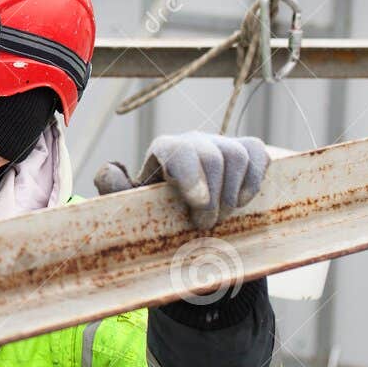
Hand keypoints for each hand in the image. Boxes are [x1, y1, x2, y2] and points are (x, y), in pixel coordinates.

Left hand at [93, 131, 268, 229]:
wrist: (184, 215)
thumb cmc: (156, 209)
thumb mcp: (131, 204)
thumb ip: (115, 189)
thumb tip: (110, 169)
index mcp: (164, 151)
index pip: (177, 150)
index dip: (190, 175)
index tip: (198, 205)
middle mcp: (193, 141)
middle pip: (211, 156)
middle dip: (213, 197)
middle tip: (206, 225)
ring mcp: (220, 143)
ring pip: (237, 154)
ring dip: (234, 192)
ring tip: (224, 217)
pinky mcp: (245, 151)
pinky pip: (257, 153)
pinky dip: (255, 178)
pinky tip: (243, 201)